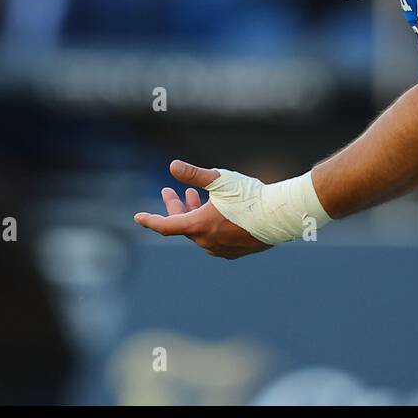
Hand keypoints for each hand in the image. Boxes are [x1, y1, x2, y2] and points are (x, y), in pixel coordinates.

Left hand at [133, 160, 272, 258]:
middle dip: (176, 207)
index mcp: (199, 226)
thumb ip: (194, 174)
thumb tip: (172, 165)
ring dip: (193, 214)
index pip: (165, 226)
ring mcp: (220, 249)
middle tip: (170, 191)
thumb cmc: (249, 195)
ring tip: (194, 196)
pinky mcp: (234, 252)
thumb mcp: (220, 180)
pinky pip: (213, 239)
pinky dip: (207, 225)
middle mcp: (207, 241)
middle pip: (182, 225)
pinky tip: (213, 213)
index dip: (150, 220)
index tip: (137, 217)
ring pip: (198, 232)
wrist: (279, 215)